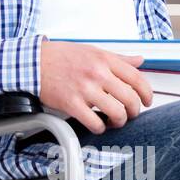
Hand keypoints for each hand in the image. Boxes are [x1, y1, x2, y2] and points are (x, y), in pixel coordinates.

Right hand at [38, 40, 154, 133]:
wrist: (32, 62)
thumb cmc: (60, 57)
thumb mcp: (92, 51)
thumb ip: (117, 58)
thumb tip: (139, 60)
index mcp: (104, 59)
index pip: (137, 78)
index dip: (147, 93)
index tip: (147, 101)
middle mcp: (97, 73)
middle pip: (130, 99)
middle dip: (134, 111)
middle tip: (130, 114)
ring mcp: (85, 89)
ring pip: (116, 113)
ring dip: (119, 121)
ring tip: (114, 121)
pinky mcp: (72, 104)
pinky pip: (95, 123)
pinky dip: (100, 128)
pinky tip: (98, 124)